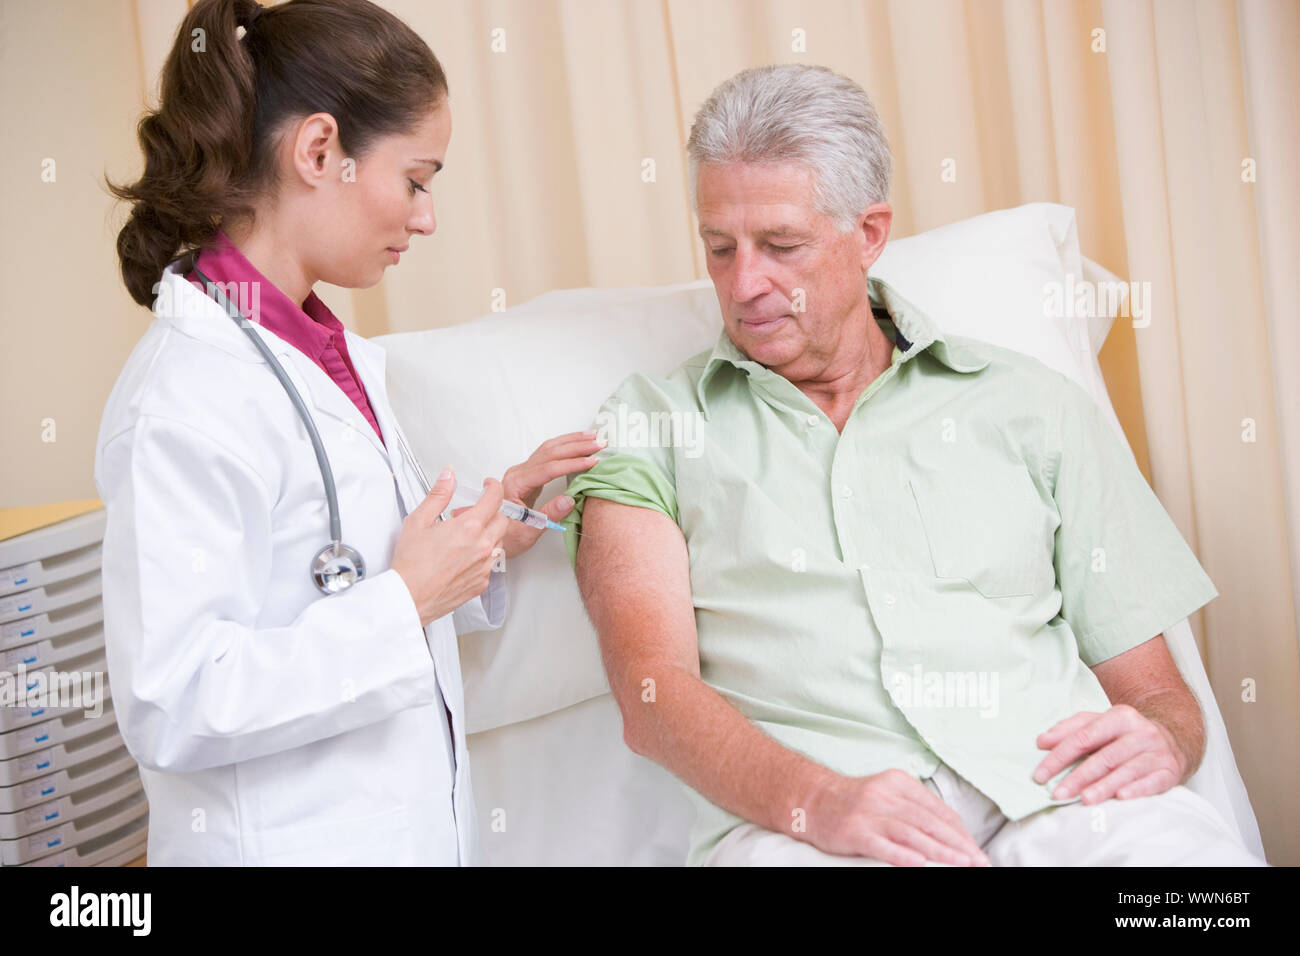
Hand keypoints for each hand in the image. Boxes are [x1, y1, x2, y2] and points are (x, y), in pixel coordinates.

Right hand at [391, 468, 510, 626]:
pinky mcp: (481, 582)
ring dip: (489, 534)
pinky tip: (465, 556)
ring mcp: (484, 566)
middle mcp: (481, 546)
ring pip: (499, 542)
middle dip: (492, 512)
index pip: (494, 499)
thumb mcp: (419, 520)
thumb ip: (438, 494)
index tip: (489, 486)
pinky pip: (491, 563)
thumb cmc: (411, 564)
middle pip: (502, 520)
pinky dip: (483, 555)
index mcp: (468, 528)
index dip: (493, 487)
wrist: (409, 597)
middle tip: (476, 512)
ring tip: (467, 536)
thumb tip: (448, 476)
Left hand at [460, 430, 605, 559]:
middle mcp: (518, 472)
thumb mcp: (528, 531)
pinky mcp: (528, 473)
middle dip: (576, 446)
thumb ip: (549, 514)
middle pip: (550, 452)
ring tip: (594, 437)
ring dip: (572, 441)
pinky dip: (565, 446)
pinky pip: (548, 453)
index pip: (548, 468)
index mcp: (516, 484)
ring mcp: (522, 471)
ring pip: (549, 448)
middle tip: (599, 443)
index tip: (592, 461)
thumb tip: (570, 500)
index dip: (572, 463)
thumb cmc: (507, 537)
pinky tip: (578, 443)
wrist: (491, 536)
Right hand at [804, 769, 989, 865]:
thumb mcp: (887, 793)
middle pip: (929, 821)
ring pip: (912, 833)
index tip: (976, 849)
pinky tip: (921, 864)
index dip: (960, 831)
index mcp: (898, 782)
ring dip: (940, 851)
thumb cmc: (855, 802)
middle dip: (958, 843)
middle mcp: (885, 796)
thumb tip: (951, 832)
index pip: (937, 809)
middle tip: (979, 860)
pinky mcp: (854, 832)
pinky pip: (883, 846)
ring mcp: (869, 814)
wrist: (811, 801)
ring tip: (962, 864)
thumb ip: (914, 807)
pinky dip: (903, 855)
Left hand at [1033, 704, 1186, 803]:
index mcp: (1119, 716)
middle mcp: (1141, 732)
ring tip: (1084, 799)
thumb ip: (1070, 730)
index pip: (1083, 737)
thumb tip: (1042, 741)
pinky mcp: (1170, 771)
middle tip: (1058, 793)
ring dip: (1104, 787)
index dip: (1059, 757)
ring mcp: (1157, 752)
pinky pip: (1152, 782)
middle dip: (1078, 777)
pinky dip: (1136, 790)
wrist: (1174, 740)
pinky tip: (1120, 798)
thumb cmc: (1125, 735)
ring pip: (1126, 770)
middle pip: (1104, 757)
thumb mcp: (1099, 724)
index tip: (1041, 774)